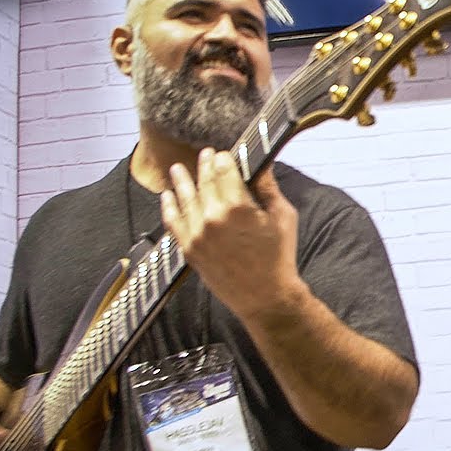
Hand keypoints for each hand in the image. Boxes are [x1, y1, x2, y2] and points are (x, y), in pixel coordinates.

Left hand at [160, 148, 302, 321]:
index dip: (223, 158)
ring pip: (185, 198)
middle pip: (204, 180)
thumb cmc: (278, 257)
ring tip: (177, 169)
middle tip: (206, 154)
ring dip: (182, 180)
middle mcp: (212, 217)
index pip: (224, 169)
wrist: (265, 297)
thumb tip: (262, 165)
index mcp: (237, 206)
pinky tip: (167, 196)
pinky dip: (168, 207)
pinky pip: (173, 222)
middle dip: (205, 164)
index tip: (223, 154)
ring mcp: (197, 234)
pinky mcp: (189, 249)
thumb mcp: (282, 217)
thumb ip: (268, 188)